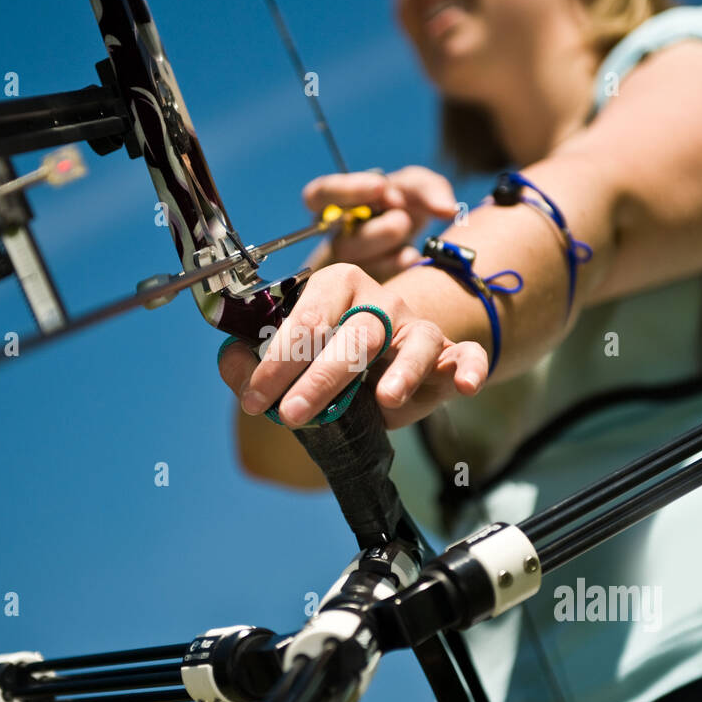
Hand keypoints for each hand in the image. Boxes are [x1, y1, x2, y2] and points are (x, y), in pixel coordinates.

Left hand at [218, 263, 488, 430]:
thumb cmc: (329, 357)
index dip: (276, 361)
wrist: (378, 365)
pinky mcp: (448, 354)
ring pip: (416, 341)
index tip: (255, 399)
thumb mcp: (288, 359)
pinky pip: (467, 354)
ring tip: (386, 399)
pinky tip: (465, 386)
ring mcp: (416, 326)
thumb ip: (251, 361)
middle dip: (322, 376)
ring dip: (402, 370)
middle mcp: (379, 301)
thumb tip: (231, 364)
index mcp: (334, 287)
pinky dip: (470, 367)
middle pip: (357, 332)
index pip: (306, 320)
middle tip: (292, 414)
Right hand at [303, 167, 460, 281]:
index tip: (381, 187)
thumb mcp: (413, 187)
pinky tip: (409, 257)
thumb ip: (428, 189)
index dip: (348, 190)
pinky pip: (377, 282)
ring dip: (390, 248)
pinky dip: (398, 265)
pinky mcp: (360, 289)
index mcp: (334, 204)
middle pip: (342, 239)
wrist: (410, 239)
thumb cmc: (403, 206)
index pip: (319, 195)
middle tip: (403, 220)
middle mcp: (334, 237)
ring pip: (358, 264)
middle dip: (381, 229)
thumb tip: (448, 210)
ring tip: (407, 237)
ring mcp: (344, 267)